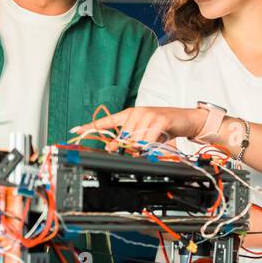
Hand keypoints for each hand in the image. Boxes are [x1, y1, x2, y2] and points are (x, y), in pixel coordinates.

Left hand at [71, 106, 209, 147]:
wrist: (186, 118)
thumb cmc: (165, 127)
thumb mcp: (146, 133)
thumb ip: (132, 140)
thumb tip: (120, 151)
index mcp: (129, 114)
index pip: (106, 121)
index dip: (90, 126)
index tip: (75, 130)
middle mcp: (136, 112)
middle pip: (122, 137)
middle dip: (127, 148)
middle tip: (139, 150)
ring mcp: (147, 114)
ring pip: (134, 139)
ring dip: (141, 148)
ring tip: (152, 144)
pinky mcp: (159, 119)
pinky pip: (148, 139)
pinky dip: (150, 145)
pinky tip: (155, 144)